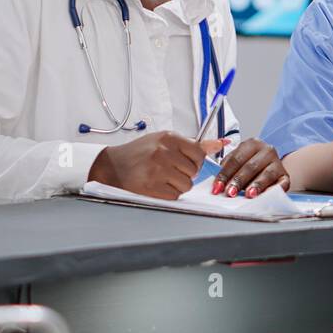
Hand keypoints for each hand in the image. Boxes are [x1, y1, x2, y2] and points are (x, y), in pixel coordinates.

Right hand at [88, 131, 224, 199]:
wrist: (111, 166)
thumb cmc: (140, 153)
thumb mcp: (165, 141)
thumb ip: (193, 144)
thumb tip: (220, 144)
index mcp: (169, 138)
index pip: (199, 152)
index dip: (195, 161)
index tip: (186, 161)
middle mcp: (163, 152)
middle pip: (194, 170)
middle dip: (186, 173)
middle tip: (170, 170)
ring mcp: (157, 169)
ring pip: (186, 184)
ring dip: (178, 185)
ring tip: (163, 177)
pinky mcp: (151, 186)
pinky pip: (175, 195)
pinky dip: (169, 193)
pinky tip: (157, 185)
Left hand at [212, 138, 288, 198]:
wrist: (270, 168)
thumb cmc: (250, 166)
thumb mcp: (237, 161)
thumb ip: (227, 167)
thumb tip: (217, 183)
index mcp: (252, 144)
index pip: (236, 159)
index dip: (225, 174)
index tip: (217, 188)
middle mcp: (267, 150)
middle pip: (250, 166)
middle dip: (238, 181)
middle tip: (229, 193)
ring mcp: (278, 163)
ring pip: (267, 174)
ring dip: (256, 185)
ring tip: (248, 195)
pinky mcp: (285, 176)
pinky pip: (281, 183)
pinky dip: (274, 189)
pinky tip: (266, 195)